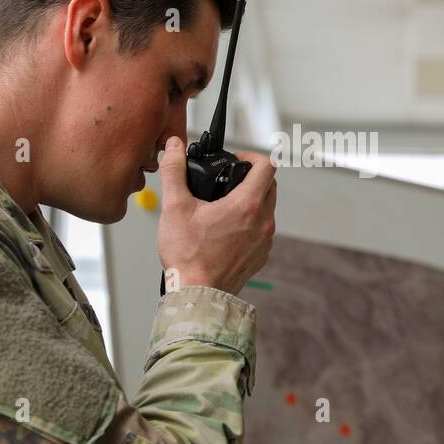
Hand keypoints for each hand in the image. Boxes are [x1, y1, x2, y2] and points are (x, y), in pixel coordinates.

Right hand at [156, 136, 275, 295]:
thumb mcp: (175, 207)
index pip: (267, 165)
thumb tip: (174, 148)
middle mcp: (263, 222)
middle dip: (251, 177)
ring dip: (251, 201)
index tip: (236, 159)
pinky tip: (226, 230)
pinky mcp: (260, 256)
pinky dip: (249, 224)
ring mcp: (265, 241)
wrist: (197, 295)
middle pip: (269, 186)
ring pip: (267, 209)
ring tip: (224, 206)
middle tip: (227, 181)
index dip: (252, 155)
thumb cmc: (188, 257)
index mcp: (248, 205)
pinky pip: (262, 231)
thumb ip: (174, 172)